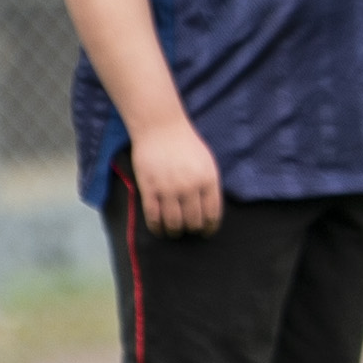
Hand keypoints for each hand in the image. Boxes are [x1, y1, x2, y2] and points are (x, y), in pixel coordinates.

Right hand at [129, 119, 223, 235]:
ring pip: (173, 222)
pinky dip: (157, 227)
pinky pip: (153, 216)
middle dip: (192, 229)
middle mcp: (190, 187)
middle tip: (188, 231)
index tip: (206, 233)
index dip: (210, 227)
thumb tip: (208, 209)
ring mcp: (169, 189)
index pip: (212, 213)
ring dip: (174, 231)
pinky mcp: (149, 189)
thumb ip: (209, 185)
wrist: (162, 129)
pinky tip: (159, 229)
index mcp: (209, 180)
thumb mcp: (207, 163)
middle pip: (193, 221)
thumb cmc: (187, 145)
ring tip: (174, 232)